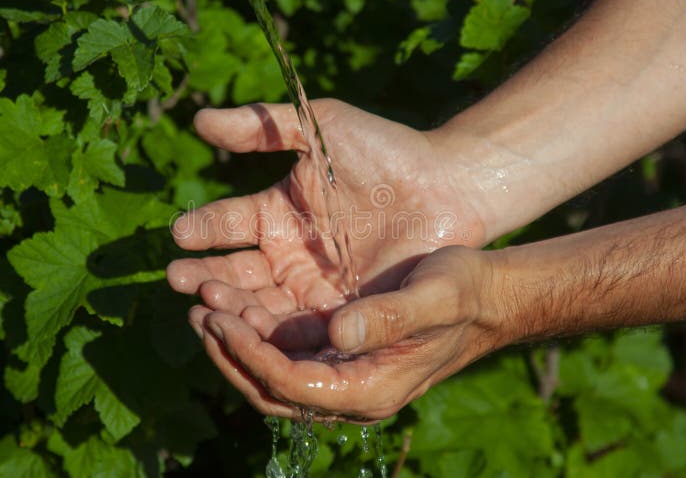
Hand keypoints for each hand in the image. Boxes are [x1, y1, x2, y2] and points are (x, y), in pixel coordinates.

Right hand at [168, 99, 487, 352]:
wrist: (448, 184)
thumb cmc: (385, 150)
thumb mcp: (321, 127)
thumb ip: (263, 125)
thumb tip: (196, 120)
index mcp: (277, 213)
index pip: (227, 224)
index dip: (202, 229)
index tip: (179, 234)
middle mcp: (287, 256)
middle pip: (235, 272)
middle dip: (204, 276)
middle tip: (179, 279)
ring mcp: (312, 288)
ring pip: (260, 304)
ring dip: (232, 307)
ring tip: (206, 305)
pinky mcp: (341, 314)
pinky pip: (300, 328)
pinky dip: (273, 332)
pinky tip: (251, 333)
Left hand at [189, 245, 503, 420]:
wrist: (486, 296)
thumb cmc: (465, 293)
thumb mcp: (435, 298)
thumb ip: (389, 318)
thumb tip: (336, 334)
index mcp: (371, 389)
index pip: (292, 385)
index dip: (250, 355)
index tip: (219, 318)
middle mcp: (352, 392)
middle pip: (272, 390)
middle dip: (230, 354)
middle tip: (199, 312)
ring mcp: (344, 377)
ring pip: (274, 375)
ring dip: (237, 344)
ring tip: (205, 305)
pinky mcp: (341, 357)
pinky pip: (288, 355)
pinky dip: (259, 333)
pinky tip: (240, 303)